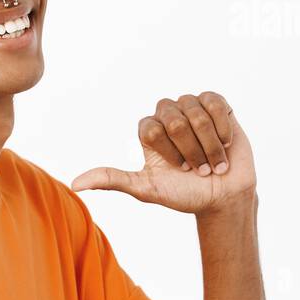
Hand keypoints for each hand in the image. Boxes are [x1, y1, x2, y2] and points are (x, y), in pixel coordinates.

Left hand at [70, 92, 256, 214]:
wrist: (223, 197)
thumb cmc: (183, 194)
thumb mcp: (145, 189)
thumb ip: (111, 180)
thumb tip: (74, 185)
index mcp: (148, 131)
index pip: (151, 129)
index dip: (169, 152)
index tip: (178, 170)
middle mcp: (167, 116)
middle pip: (173, 119)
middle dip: (189, 150)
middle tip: (197, 168)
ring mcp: (192, 109)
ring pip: (195, 112)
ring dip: (209, 144)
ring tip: (214, 160)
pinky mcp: (216, 105)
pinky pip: (215, 102)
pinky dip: (222, 128)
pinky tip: (225, 143)